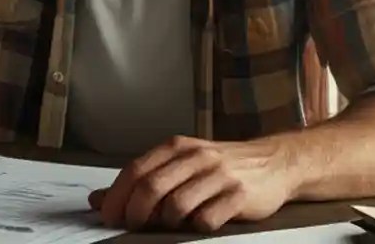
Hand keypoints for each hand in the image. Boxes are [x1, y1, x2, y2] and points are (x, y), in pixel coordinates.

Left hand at [89, 135, 291, 232]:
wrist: (275, 161)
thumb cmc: (222, 166)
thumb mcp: (181, 165)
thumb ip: (143, 179)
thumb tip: (98, 200)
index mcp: (177, 147)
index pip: (136, 170)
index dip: (117, 196)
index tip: (108, 216)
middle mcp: (196, 157)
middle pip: (152, 187)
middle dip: (135, 212)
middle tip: (132, 226)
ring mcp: (219, 175)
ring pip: (177, 205)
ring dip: (166, 223)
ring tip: (170, 225)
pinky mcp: (240, 195)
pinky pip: (207, 219)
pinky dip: (197, 227)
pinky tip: (200, 224)